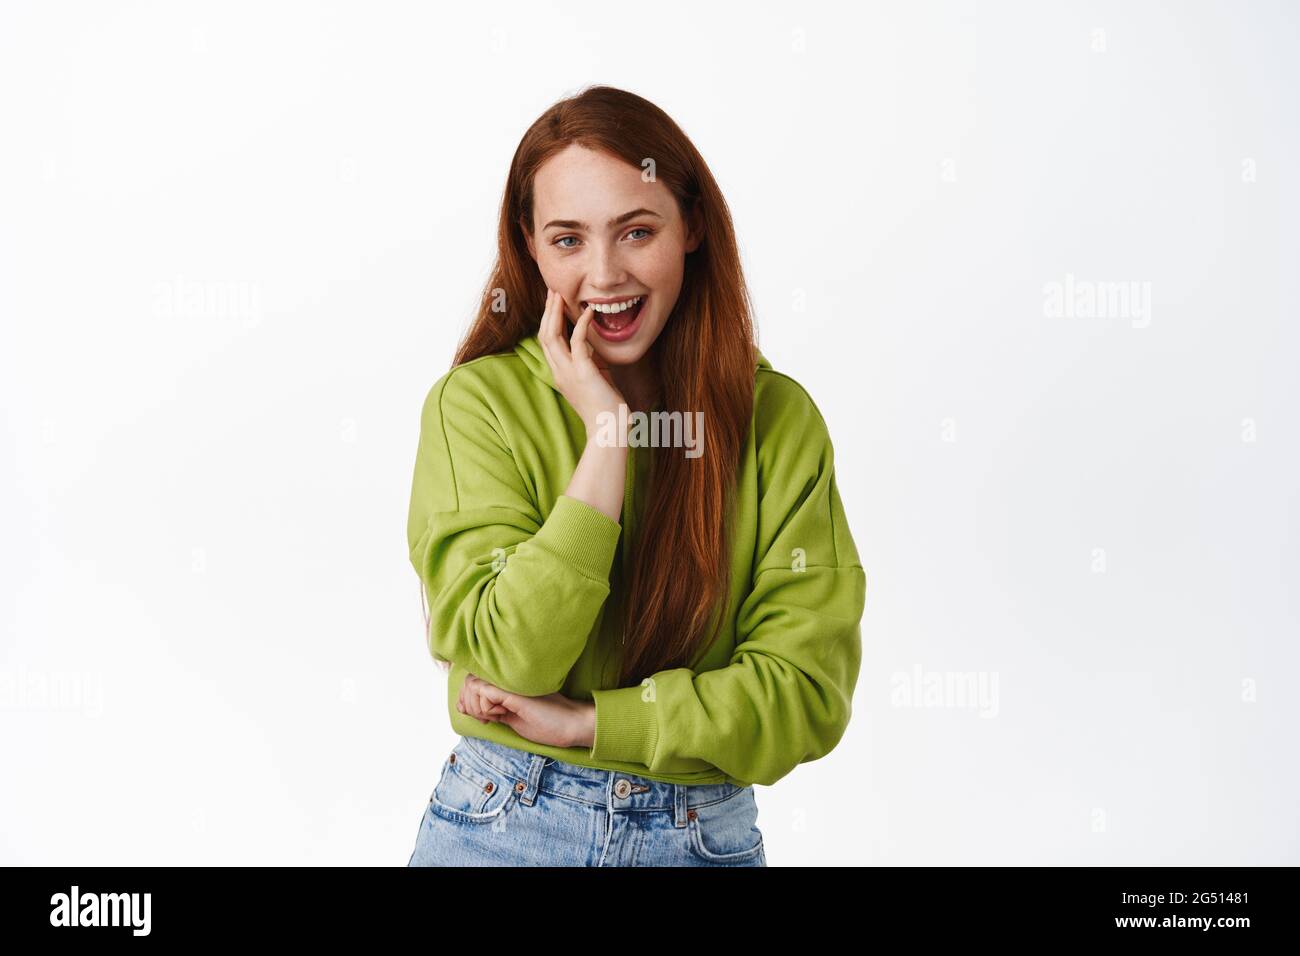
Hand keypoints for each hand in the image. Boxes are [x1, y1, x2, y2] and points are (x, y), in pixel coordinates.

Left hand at [458, 672, 594, 748]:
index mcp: (505, 684)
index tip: (482, 718)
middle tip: (487, 719)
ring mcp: (510, 683)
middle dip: (469, 704)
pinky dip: (484, 708)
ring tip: (494, 716)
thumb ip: (488, 710)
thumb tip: (462, 706)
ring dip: (476, 707)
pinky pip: (484, 692)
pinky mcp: (514, 691)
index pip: (471, 681)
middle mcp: (506, 679)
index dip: (467, 699)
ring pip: (473, 686)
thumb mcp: (509, 719)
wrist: (571, 725)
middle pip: (468, 681)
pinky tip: (498, 714)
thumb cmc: (546, 723)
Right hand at [538, 288, 626, 439]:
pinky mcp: (583, 372)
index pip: (547, 342)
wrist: (608, 430)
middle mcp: (559, 371)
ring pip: (552, 336)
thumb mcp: (594, 381)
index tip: (553, 303)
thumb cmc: (605, 409)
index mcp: (560, 373)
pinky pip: (577, 343)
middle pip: (544, 335)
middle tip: (552, 291)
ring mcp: (568, 372)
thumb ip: (590, 363)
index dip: (548, 321)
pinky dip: (581, 325)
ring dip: (555, 313)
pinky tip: (588, 312)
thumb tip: (592, 348)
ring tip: (559, 295)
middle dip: (547, 312)